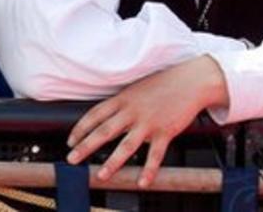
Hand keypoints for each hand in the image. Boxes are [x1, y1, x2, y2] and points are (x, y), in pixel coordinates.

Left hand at [66, 55, 227, 186]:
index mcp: (124, 98)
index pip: (95, 114)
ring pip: (126, 146)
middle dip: (85, 147)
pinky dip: (149, 170)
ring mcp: (149, 122)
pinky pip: (155, 154)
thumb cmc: (166, 83)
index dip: (80, 129)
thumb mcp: (138, 88)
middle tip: (72, 159)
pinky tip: (143, 182)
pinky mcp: (165, 131)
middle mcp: (133, 111)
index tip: (71, 140)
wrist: (192, 80)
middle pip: (104, 131)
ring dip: (112, 162)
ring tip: (102, 175)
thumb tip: (107, 115)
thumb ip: (123, 102)